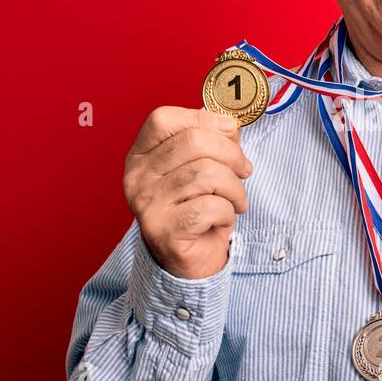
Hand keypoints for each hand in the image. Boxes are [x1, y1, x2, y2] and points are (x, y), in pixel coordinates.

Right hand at [124, 107, 252, 277]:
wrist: (189, 262)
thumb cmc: (197, 210)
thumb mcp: (202, 167)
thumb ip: (211, 142)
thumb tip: (230, 125)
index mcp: (141, 156)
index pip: (163, 119)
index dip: (202, 118)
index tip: (230, 130)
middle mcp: (137, 177)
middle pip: (192, 142)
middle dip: (231, 153)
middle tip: (244, 170)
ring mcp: (147, 204)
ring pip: (206, 173)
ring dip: (234, 187)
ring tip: (236, 200)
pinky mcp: (164, 230)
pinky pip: (210, 206)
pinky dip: (227, 211)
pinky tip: (223, 219)